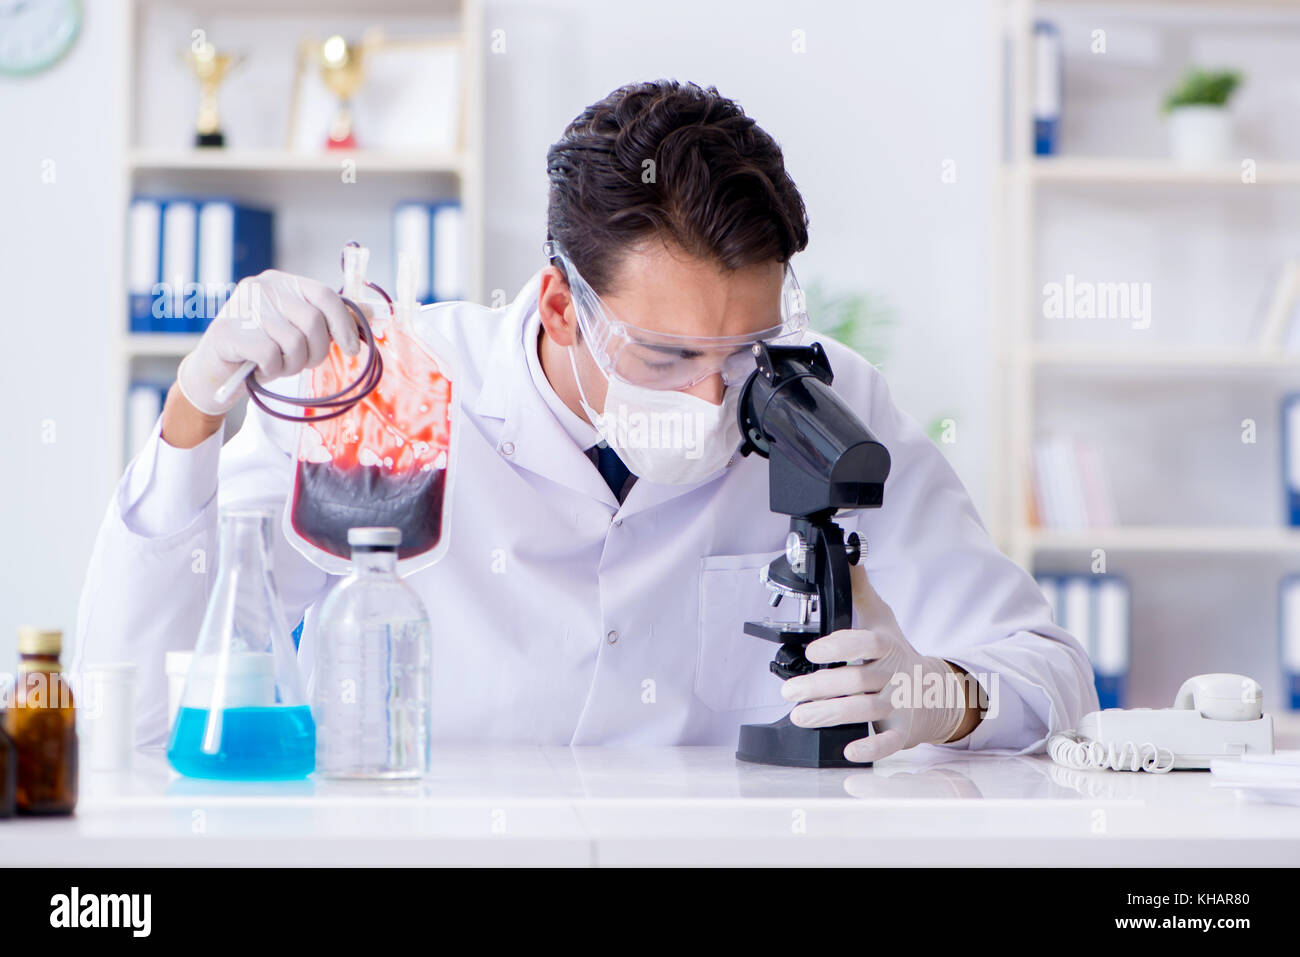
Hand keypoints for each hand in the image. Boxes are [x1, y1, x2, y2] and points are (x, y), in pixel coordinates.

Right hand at [176, 269, 360, 416]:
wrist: (214, 372)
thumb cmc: (263, 350)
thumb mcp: (297, 331)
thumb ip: (327, 321)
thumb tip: (373, 314)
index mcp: (282, 282)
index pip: (325, 295)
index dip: (344, 324)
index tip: (353, 349)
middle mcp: (261, 287)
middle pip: (313, 322)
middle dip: (317, 352)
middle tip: (303, 363)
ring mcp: (242, 307)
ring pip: (294, 343)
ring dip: (293, 365)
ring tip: (278, 365)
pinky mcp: (229, 332)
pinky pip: (271, 356)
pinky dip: (272, 370)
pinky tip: (260, 368)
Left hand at [781, 563, 973, 762]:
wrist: (939, 691)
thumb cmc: (900, 655)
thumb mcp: (883, 620)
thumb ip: (861, 593)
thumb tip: (847, 559)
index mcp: (886, 647)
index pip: (864, 643)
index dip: (839, 646)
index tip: (812, 652)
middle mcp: (893, 676)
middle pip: (857, 681)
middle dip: (819, 687)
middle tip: (789, 691)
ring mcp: (899, 705)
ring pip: (864, 711)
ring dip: (829, 714)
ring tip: (799, 715)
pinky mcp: (902, 731)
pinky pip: (887, 742)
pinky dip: (869, 748)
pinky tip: (847, 749)